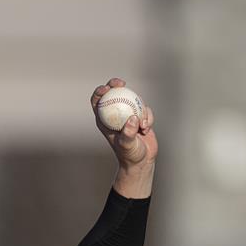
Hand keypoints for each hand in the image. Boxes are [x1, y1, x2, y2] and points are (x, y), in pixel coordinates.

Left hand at [91, 77, 155, 196]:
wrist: (141, 161)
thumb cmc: (130, 155)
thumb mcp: (127, 145)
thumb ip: (129, 133)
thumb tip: (133, 118)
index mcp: (105, 120)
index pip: (97, 101)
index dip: (99, 91)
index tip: (107, 88)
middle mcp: (115, 115)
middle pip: (113, 93)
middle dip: (116, 85)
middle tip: (121, 83)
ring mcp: (128, 114)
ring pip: (132, 99)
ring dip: (139, 109)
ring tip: (142, 126)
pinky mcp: (139, 116)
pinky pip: (144, 109)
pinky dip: (147, 117)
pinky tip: (146, 129)